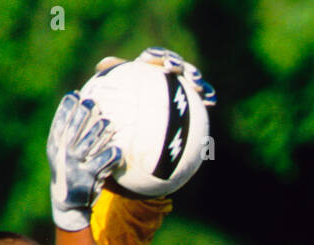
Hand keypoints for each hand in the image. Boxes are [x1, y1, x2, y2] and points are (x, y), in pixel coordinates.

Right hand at [47, 93, 121, 231]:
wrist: (68, 203)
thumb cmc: (69, 172)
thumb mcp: (63, 155)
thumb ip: (70, 136)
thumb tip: (82, 110)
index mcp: (54, 147)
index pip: (59, 124)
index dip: (66, 108)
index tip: (75, 94)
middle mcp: (63, 156)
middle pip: (73, 131)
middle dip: (82, 115)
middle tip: (93, 102)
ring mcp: (75, 167)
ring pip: (88, 145)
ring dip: (99, 132)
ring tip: (109, 122)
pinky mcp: (88, 178)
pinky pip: (102, 164)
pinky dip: (111, 155)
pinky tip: (118, 148)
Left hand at [93, 46, 216, 106]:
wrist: (148, 120)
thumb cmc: (131, 104)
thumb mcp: (121, 92)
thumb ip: (114, 77)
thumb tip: (102, 64)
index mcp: (151, 66)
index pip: (154, 56)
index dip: (156, 55)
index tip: (155, 60)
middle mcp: (168, 71)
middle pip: (176, 64)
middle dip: (178, 64)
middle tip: (175, 69)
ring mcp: (183, 83)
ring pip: (192, 77)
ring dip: (196, 78)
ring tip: (197, 84)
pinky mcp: (195, 97)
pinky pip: (203, 94)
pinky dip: (208, 95)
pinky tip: (211, 101)